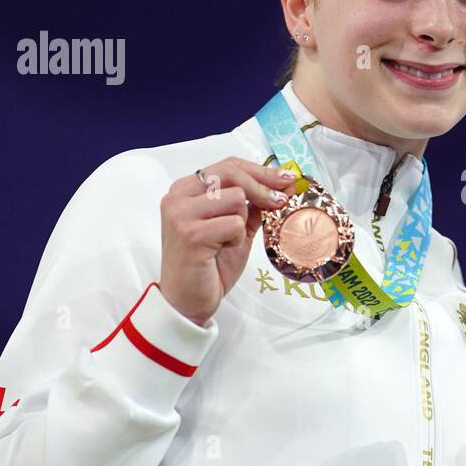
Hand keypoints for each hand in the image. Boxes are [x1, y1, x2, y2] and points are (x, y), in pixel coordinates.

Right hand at [158, 157, 297, 325]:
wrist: (189, 300)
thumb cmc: (209, 265)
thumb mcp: (235, 228)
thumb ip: (251, 205)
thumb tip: (282, 186)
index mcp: (185, 190)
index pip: (228, 165)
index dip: (261, 170)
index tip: (287, 178)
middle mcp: (178, 197)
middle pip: (231, 173)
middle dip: (262, 187)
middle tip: (281, 202)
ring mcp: (181, 214)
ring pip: (236, 197)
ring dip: (241, 221)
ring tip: (227, 240)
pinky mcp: (190, 233)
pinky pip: (234, 223)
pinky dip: (236, 238)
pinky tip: (221, 250)